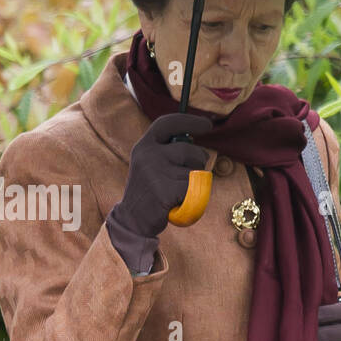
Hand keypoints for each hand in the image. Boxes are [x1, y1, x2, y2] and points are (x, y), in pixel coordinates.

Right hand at [108, 113, 212, 239]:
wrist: (133, 219)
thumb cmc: (149, 191)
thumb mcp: (151, 164)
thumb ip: (167, 151)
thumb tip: (198, 145)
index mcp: (144, 146)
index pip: (168, 123)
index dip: (190, 121)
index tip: (208, 125)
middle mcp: (148, 155)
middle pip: (190, 150)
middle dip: (198, 162)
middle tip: (185, 177)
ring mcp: (155, 172)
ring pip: (195, 171)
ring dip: (193, 183)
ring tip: (175, 192)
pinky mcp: (165, 190)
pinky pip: (194, 189)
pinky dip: (192, 198)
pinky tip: (176, 202)